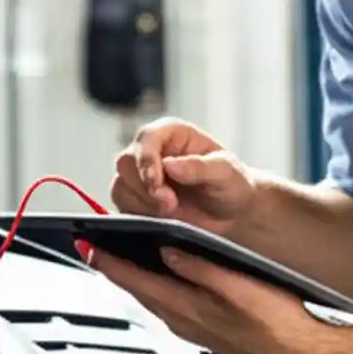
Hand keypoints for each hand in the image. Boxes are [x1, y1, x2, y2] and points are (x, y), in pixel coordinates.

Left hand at [89, 246, 340, 353]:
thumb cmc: (283, 324)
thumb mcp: (242, 286)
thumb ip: (200, 267)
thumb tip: (168, 249)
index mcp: (189, 309)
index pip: (136, 281)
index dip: (109, 261)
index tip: (88, 243)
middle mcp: (185, 322)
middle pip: (138, 290)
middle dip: (115, 266)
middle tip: (94, 244)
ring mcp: (195, 328)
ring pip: (153, 297)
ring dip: (135, 275)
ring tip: (119, 253)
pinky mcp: (207, 328)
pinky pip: (170, 303)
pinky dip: (157, 285)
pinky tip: (161, 273)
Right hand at [111, 117, 256, 235]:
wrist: (232, 215)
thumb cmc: (232, 184)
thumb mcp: (226, 172)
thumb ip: (200, 166)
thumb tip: (170, 165)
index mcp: (171, 133)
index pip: (147, 138)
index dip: (146, 159)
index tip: (157, 182)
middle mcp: (151, 151)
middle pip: (126, 162)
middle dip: (145, 187)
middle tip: (170, 205)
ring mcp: (140, 176)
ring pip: (120, 186)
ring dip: (142, 204)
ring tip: (171, 213)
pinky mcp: (136, 200)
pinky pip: (122, 207)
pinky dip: (139, 216)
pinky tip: (162, 220)